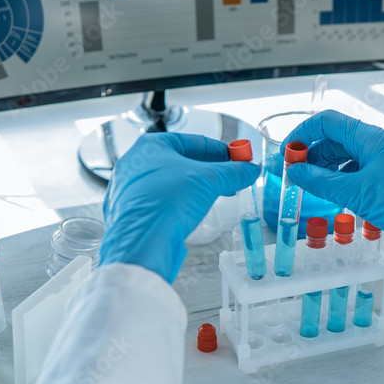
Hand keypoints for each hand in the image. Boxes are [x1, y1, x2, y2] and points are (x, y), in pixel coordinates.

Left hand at [101, 133, 259, 282]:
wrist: (143, 241)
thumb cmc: (167, 202)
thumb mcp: (209, 181)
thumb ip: (232, 172)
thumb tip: (249, 170)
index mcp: (151, 146)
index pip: (195, 142)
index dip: (222, 150)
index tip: (239, 158)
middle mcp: (138, 163)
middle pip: (185, 161)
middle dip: (212, 170)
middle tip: (233, 177)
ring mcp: (133, 187)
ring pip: (175, 181)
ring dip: (200, 186)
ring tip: (219, 193)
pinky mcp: (135, 210)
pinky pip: (165, 198)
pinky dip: (184, 200)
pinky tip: (198, 207)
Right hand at [283, 110, 383, 285]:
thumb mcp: (355, 193)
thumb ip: (320, 181)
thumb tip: (296, 172)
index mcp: (374, 138)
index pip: (329, 122)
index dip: (304, 133)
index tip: (288, 151)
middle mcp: (381, 145)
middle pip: (338, 139)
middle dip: (314, 154)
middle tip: (296, 175)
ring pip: (349, 158)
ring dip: (328, 170)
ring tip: (312, 188)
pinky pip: (360, 174)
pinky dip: (343, 182)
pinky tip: (336, 197)